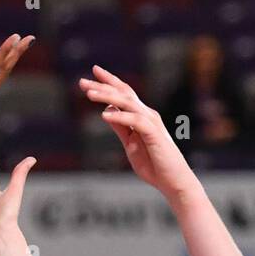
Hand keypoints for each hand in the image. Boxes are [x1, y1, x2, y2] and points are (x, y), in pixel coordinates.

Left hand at [79, 65, 195, 201]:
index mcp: (140, 116)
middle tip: (81, 82)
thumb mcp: (130, 145)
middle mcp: (146, 114)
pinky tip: (104, 115)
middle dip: (102, 85)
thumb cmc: (154, 165)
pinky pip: (135, 121)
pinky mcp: (154, 133)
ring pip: (128, 102)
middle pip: (123, 93)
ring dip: (107, 96)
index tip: (91, 74)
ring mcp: (151, 122)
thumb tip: (107, 112)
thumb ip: (121, 128)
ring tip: (89, 94)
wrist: (172, 181)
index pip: (124, 94)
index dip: (108, 83)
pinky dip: (120, 117)